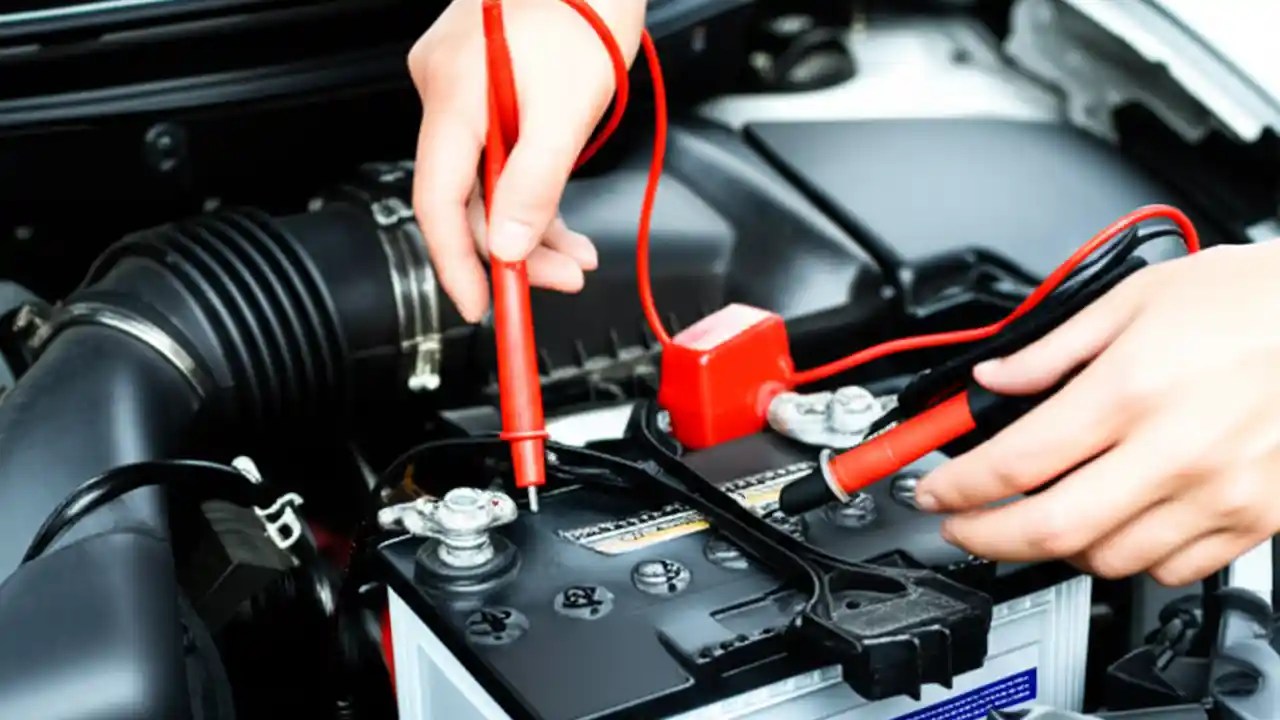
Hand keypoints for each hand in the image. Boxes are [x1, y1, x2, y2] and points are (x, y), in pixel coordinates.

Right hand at [409, 0, 646, 321]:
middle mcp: (445, 90)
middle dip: (514, 247)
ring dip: (529, 222)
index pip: (437, 201)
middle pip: (465, 195)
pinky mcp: (483, 81)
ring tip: (577, 256)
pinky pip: (495, 150)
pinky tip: (559, 216)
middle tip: (562, 279)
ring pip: (484, 178)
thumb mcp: (569, 108)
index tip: (481, 306)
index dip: (456, 263)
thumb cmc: (584, 6)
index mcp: (454, 96)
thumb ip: (536, 183)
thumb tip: (509, 247)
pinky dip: (528, 185)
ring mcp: (461, 84)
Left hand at [914, 241, 1279, 585]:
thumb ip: (1052, 348)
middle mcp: (1173, 450)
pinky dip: (1127, 558)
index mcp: (1130, 390)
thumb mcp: (1136, 298)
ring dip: (1054, 548)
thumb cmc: (1251, 299)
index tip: (933, 492)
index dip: (957, 487)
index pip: (1014, 462)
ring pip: (1107, 560)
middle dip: (984, 538)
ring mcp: (1218, 493)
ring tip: (1036, 518)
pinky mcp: (1254, 519)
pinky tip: (1112, 525)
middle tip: (958, 528)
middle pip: (1049, 529)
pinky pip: (1172, 569)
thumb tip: (992, 377)